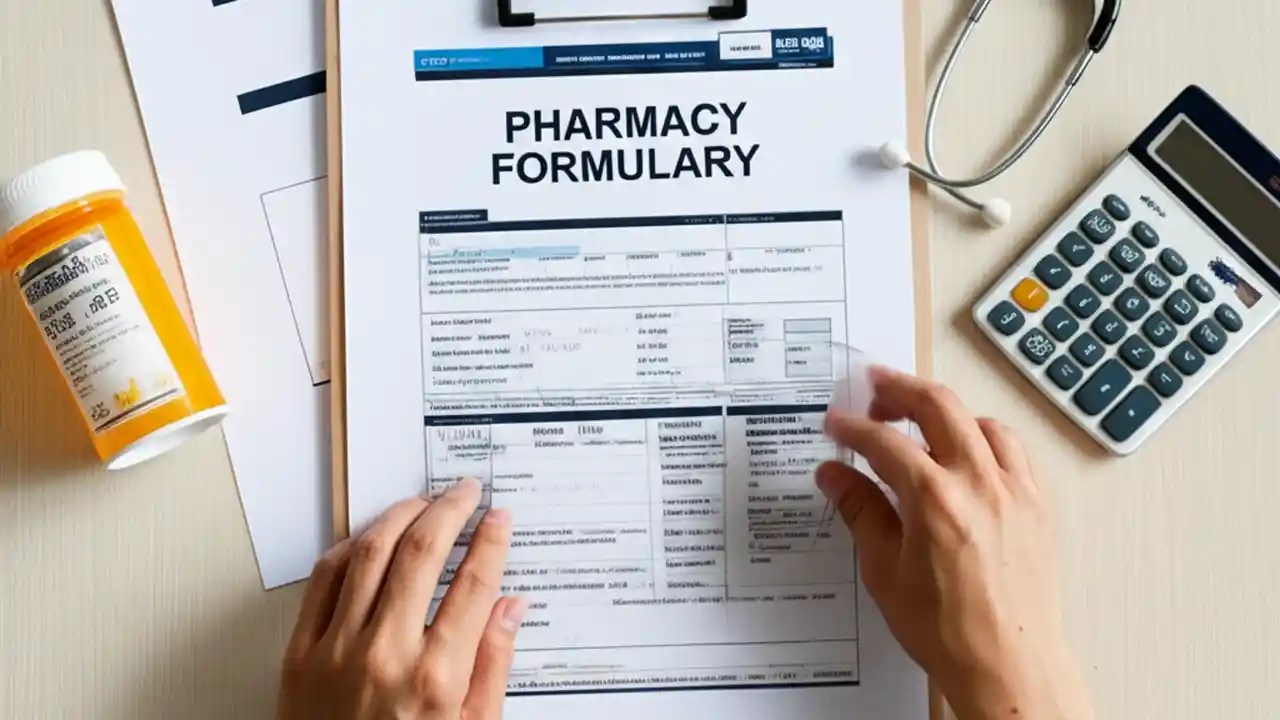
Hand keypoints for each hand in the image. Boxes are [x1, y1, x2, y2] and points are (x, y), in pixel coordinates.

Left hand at [278, 478, 526, 719]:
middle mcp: (385, 655)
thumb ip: (492, 666)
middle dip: (449, 510)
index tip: (499, 520)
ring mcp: (336, 650)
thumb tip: (510, 608)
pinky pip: (323, 579)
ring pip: (370, 552)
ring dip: (401, 515)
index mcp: (436, 678)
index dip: (491, 541)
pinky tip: (371, 537)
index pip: (473, 583)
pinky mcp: (299, 654)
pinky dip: (350, 546)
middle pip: (422, 552)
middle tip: (465, 493)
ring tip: (422, 502)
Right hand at [816, 367, 1093, 719]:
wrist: (1007, 662)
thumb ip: (860, 511)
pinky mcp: (1038, 504)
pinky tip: (970, 448)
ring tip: (920, 417)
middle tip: (875, 387)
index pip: (884, 441)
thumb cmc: (947, 629)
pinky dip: (985, 437)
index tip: (836, 423)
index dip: (852, 426)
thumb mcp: (884, 569)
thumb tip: (835, 475)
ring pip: (981, 420)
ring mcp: (1015, 490)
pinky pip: (1013, 449)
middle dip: (899, 388)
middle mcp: (980, 483)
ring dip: (946, 409)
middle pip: (937, 405)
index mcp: (934, 499)